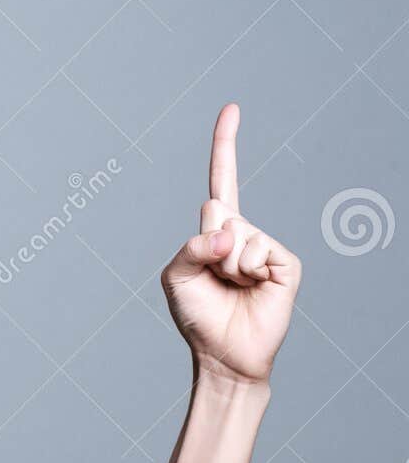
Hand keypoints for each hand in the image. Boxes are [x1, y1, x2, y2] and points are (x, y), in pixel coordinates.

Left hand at [160, 103, 300, 385]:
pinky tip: (252, 289)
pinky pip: (256, 251)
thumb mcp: (176, 278)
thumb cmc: (198, 316)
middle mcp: (243, 231)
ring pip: (235, 235)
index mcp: (216, 231)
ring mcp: (266, 245)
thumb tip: (228, 232)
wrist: (224, 354)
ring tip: (232, 288)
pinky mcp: (285, 262)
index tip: (231, 108)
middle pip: (216, 209)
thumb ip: (190, 248)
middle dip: (206, 245)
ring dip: (225, 266)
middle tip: (214, 277)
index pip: (222, 180)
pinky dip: (246, 272)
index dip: (225, 144)